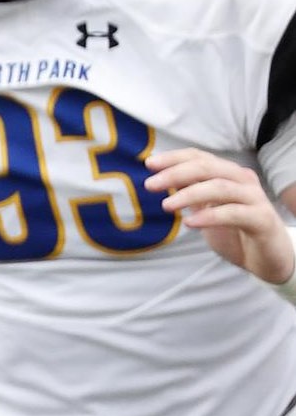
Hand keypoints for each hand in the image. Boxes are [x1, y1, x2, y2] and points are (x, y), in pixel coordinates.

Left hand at [144, 149, 290, 282]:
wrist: (267, 258)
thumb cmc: (234, 231)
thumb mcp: (206, 209)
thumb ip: (189, 193)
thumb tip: (160, 179)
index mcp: (228, 174)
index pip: (199, 157)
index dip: (174, 158)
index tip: (148, 164)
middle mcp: (242, 181)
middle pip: (207, 167)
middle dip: (176, 173)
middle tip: (150, 185)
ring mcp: (254, 198)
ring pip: (220, 187)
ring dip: (189, 194)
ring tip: (166, 206)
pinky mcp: (262, 219)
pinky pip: (234, 213)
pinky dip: (210, 216)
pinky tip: (190, 223)